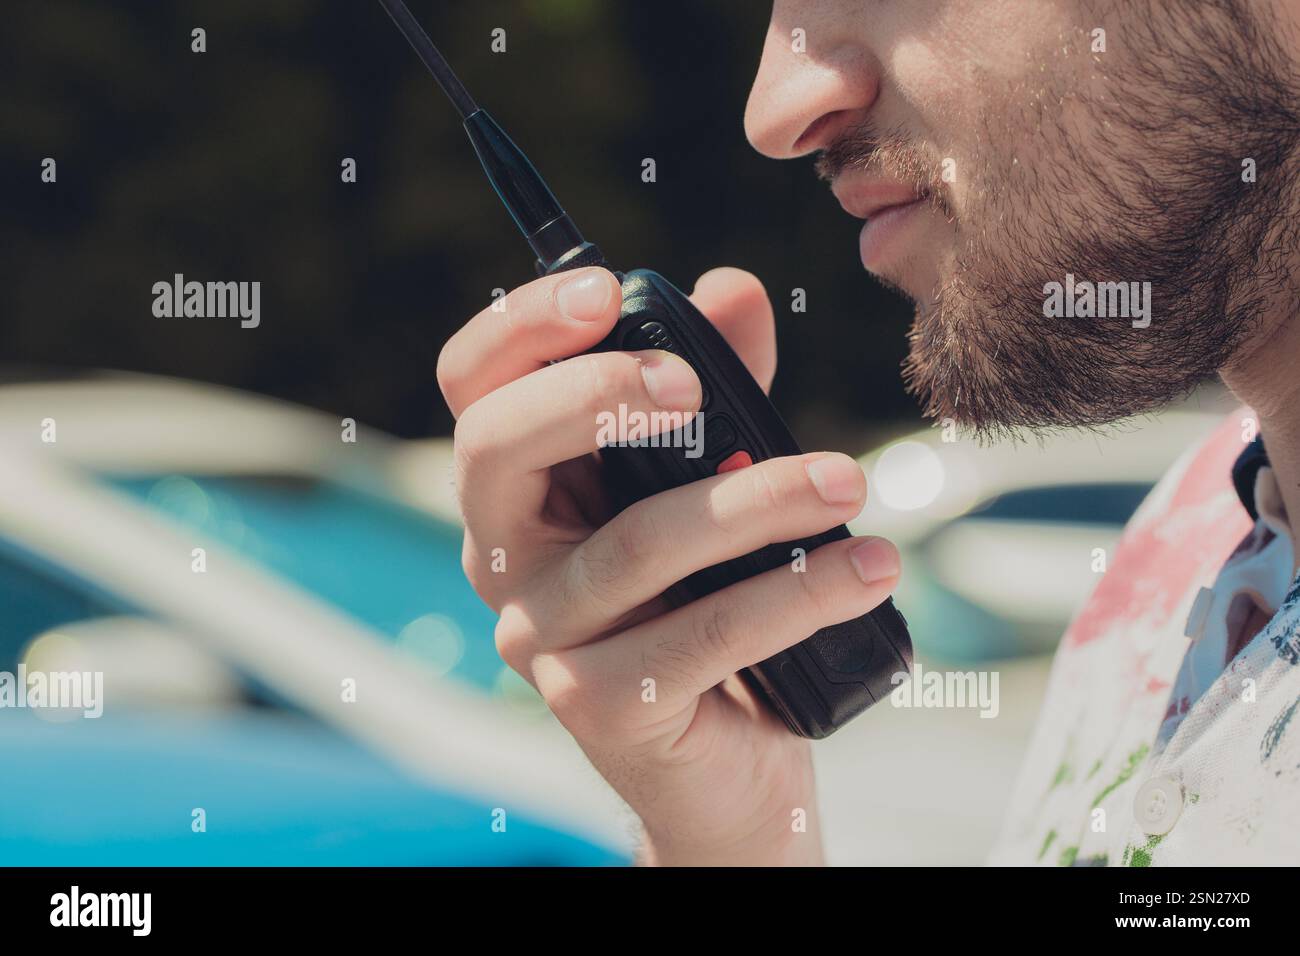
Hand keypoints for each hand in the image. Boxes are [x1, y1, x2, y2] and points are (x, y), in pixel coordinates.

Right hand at [437, 266, 900, 865]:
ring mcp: (542, 639)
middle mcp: (506, 559)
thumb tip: (732, 289)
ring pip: (634, 543)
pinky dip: (796, 594)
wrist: (725, 761)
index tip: (606, 291)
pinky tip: (866, 570)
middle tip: (698, 384)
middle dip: (594, 393)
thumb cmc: (710, 600)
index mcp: (521, 490)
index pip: (475, 388)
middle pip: (497, 447)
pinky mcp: (599, 707)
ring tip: (846, 482)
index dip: (523, 327)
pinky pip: (701, 635)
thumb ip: (721, 387)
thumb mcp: (715, 480)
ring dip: (756, 500)